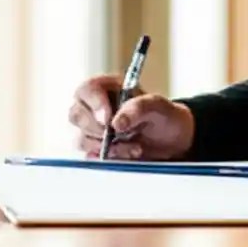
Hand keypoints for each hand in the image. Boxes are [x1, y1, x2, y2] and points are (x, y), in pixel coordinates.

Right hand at [68, 76, 194, 159]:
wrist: (173, 141)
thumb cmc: (164, 116)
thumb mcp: (157, 106)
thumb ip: (137, 108)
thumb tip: (116, 123)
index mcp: (106, 87)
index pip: (86, 90)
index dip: (93, 104)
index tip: (108, 120)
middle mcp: (94, 107)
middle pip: (75, 114)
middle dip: (97, 129)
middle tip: (119, 135)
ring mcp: (92, 130)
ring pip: (81, 139)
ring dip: (108, 147)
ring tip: (134, 148)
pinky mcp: (96, 149)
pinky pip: (90, 156)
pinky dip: (109, 158)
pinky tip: (128, 155)